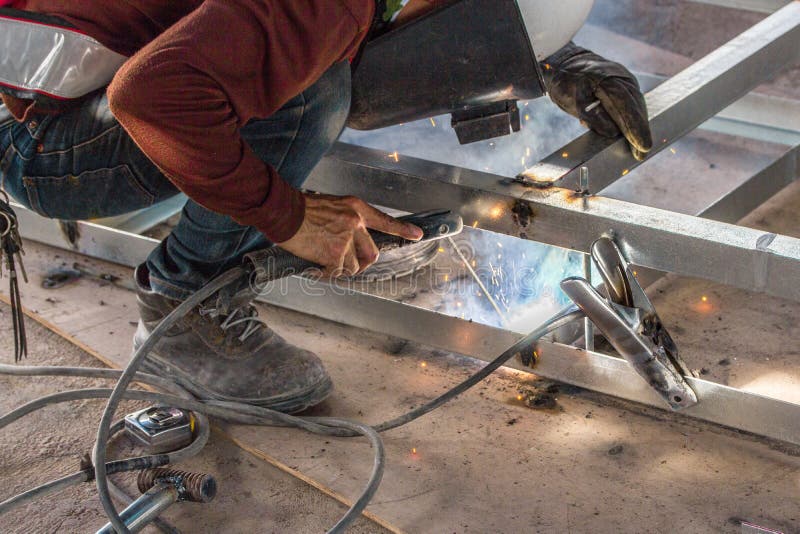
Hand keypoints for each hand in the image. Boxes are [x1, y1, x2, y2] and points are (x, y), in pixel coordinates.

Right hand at [277, 193, 422, 276]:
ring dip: (340, 267)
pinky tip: (317, 264)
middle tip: (347, 262)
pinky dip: (328, 272)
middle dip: (362, 263)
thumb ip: (347, 220)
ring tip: (323, 257)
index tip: (417, 234)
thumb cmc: (301, 209)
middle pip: (372, 253)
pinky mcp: (334, 254)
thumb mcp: (331, 206)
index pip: (385, 220)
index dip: (403, 230)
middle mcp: (355, 223)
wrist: (283, 211)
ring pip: (354, 266)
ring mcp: (346, 239)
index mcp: (356, 208)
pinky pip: (338, 272)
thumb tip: (354, 239)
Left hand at [543, 42, 652, 160]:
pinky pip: (633, 103)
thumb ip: (592, 116)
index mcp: (607, 81)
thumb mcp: (573, 100)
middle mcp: (621, 79)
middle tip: (641, 154)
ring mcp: (625, 80)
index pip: (626, 107)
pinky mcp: (625, 85)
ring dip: (639, 126)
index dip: (635, 128)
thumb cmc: (566, 81)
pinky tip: (633, 133)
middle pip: (636, 107)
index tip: (642, 145)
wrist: (566, 62)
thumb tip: (613, 132)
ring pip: (637, 106)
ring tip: (640, 148)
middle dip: (640, 131)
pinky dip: (634, 118)